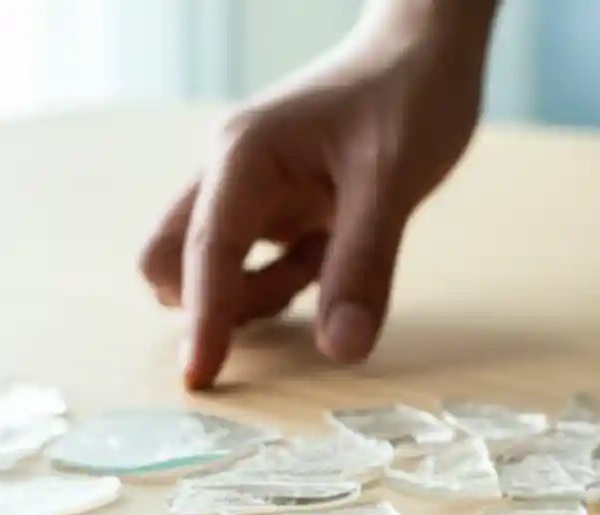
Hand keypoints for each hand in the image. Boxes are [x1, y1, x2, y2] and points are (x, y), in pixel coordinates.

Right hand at [139, 0, 495, 388]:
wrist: (426, 51)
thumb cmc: (408, 94)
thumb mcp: (393, 179)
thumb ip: (363, 265)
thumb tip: (341, 350)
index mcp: (245, 156)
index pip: (206, 250)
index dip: (204, 319)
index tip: (201, 379)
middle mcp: (231, 175)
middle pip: (173, 259)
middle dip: (212, 301)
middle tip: (285, 300)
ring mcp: (249, 193)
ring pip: (212, 269)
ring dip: (255, 293)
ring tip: (328, 255)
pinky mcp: (273, 208)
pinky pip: (253, 266)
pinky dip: (281, 282)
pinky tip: (330, 252)